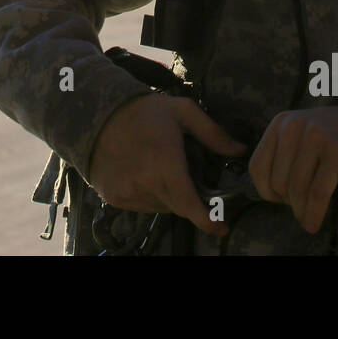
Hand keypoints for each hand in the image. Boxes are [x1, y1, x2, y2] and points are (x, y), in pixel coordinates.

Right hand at [87, 93, 248, 237]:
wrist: (97, 113)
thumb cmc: (144, 111)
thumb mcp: (182, 111)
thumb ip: (213, 133)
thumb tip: (240, 151)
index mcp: (164, 162)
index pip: (189, 204)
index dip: (207, 220)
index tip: (222, 228)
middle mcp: (144, 183)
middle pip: (178, 207)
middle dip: (190, 201)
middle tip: (189, 180)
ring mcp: (127, 193)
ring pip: (161, 207)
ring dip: (169, 196)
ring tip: (162, 169)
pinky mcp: (113, 198)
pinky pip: (142, 205)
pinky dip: (150, 196)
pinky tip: (145, 174)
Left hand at [248, 106, 337, 233]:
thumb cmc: (322, 139)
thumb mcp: (295, 136)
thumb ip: (279, 157)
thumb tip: (268, 196)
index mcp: (279, 123)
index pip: (257, 167)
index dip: (264, 191)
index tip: (277, 200)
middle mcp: (294, 127)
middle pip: (278, 181)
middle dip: (287, 201)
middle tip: (299, 206)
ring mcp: (316, 137)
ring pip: (297, 188)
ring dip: (300, 210)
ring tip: (305, 217)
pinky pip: (318, 192)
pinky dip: (314, 213)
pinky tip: (312, 225)